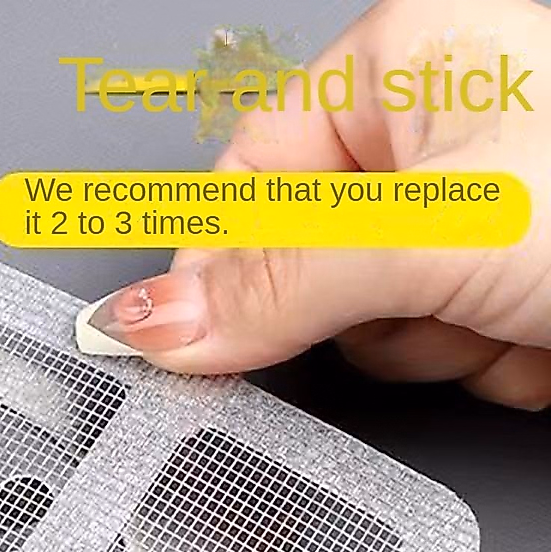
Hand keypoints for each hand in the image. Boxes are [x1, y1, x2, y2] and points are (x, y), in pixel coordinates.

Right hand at [85, 0, 550, 409]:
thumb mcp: (427, 233)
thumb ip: (276, 284)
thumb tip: (153, 317)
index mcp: (397, 70)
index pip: (246, 183)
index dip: (221, 269)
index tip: (193, 340)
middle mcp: (430, 141)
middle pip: (306, 272)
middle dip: (365, 316)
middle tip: (425, 300)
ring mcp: (473, 220)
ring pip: (377, 330)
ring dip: (439, 348)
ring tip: (512, 311)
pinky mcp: (508, 291)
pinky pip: (444, 357)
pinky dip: (491, 367)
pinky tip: (542, 334)